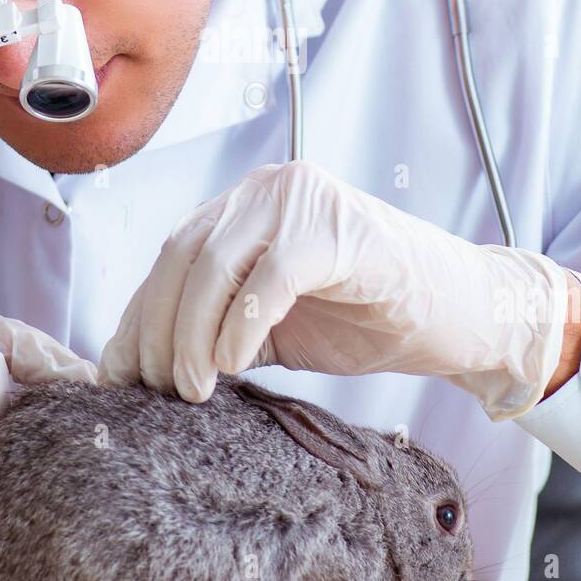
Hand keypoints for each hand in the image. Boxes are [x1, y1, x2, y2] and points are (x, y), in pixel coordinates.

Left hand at [99, 162, 575, 419]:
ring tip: (192, 390)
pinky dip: (241, 326)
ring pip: (215, 264)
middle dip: (158, 329)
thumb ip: (220, 326)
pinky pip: (269, 279)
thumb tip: (150, 367)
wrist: (462, 312)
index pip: (173, 255)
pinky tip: (235, 366)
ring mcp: (301, 201)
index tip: (119, 375)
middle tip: (156, 391)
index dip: (139, 316)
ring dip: (192, 334)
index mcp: (247, 205)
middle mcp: (267, 190)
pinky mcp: (335, 230)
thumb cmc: (370, 317)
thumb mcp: (276, 323)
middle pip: (183, 256)